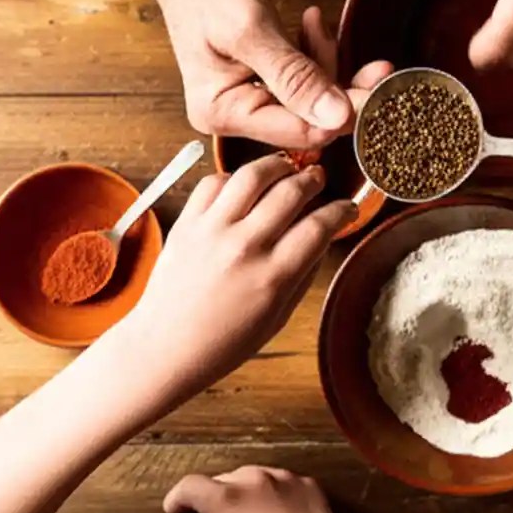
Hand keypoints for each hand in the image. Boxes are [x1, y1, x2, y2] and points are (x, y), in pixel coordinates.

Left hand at [125, 156, 354, 398]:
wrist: (165, 348)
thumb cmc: (224, 342)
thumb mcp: (278, 316)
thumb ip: (304, 273)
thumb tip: (323, 237)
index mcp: (273, 277)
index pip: (320, 226)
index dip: (341, 211)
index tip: (347, 208)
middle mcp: (244, 248)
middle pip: (291, 191)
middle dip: (313, 179)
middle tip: (319, 178)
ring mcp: (212, 231)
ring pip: (253, 175)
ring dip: (277, 165)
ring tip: (287, 168)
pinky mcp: (186, 223)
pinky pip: (214, 182)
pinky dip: (234, 177)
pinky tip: (245, 185)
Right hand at [148, 0, 389, 145]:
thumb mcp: (251, 30)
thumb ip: (295, 76)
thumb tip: (337, 117)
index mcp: (223, 113)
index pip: (300, 132)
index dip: (346, 114)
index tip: (382, 88)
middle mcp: (234, 116)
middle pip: (310, 120)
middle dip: (341, 88)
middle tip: (377, 65)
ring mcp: (248, 101)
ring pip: (312, 100)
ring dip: (327, 64)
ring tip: (317, 24)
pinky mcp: (261, 84)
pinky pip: (303, 82)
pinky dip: (315, 56)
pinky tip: (310, 25)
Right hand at [163, 467, 347, 512]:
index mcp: (225, 500)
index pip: (190, 486)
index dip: (178, 497)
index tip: (176, 508)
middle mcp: (256, 482)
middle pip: (224, 479)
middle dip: (212, 497)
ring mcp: (287, 483)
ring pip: (256, 477)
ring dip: (245, 492)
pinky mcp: (312, 491)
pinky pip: (286, 484)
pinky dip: (276, 494)